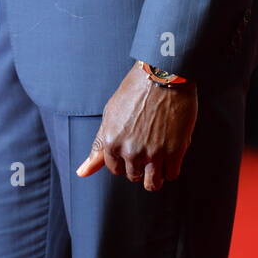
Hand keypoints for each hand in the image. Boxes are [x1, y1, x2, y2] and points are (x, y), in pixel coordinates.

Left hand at [76, 63, 197, 190]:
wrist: (162, 74)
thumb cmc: (135, 90)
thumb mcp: (110, 115)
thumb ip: (98, 146)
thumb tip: (82, 173)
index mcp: (111, 142)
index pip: (115, 169)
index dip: (124, 159)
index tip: (132, 145)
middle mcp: (130, 151)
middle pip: (134, 177)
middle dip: (139, 166)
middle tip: (147, 145)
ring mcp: (153, 153)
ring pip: (153, 183)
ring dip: (155, 175)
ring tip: (159, 158)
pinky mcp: (175, 151)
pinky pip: (172, 174)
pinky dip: (171, 167)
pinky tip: (171, 151)